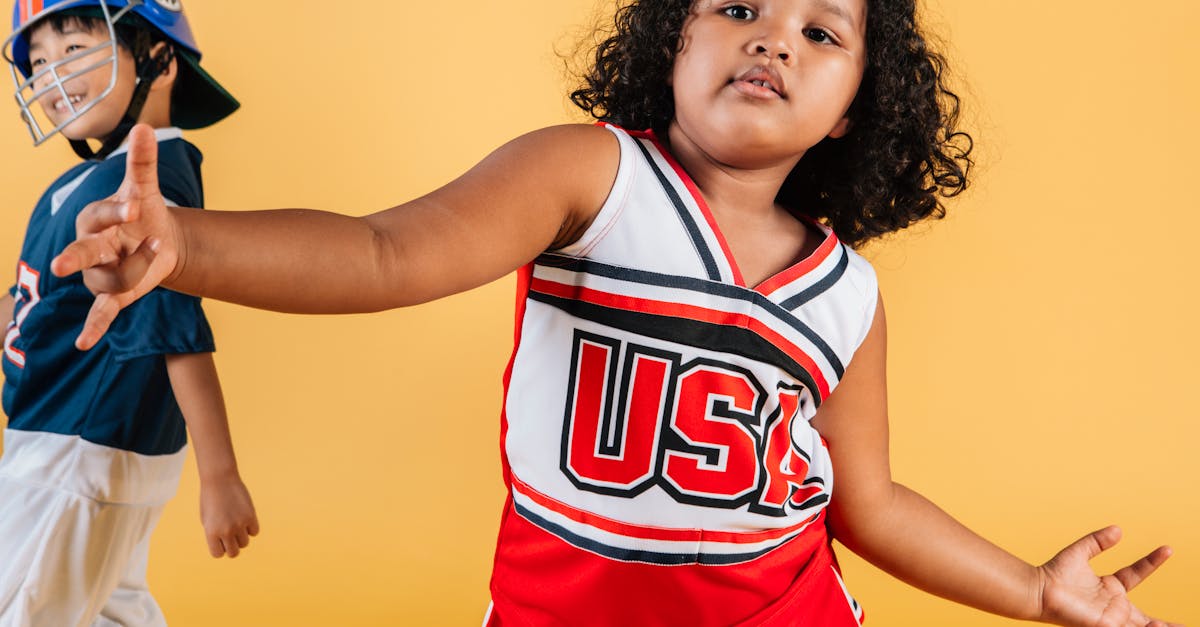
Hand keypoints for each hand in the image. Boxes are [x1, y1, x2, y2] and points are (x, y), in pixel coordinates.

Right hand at [50, 124, 180, 350]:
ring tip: (158, 252)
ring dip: (134, 272)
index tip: (136, 208)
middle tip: (62, 265)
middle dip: (73, 258)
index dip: (118, 212)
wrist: (156, 239)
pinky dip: (94, 328)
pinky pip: (101, 313)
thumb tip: (143, 127)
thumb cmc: (143, 212)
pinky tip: (84, 344)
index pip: (102, 215)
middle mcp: (92, 247)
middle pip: (79, 253)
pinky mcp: (114, 295)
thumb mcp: (145, 187)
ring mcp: (101, 272)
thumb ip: (143, 161)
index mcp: (97, 219)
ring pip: (110, 280)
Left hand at [199, 473, 259, 557]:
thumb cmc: (210, 500)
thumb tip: (228, 547)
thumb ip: (215, 535)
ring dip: (241, 537)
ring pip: (245, 543)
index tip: (218, 540)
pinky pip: (254, 532)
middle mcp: (225, 530)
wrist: (219, 479)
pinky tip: (245, 518)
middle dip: (232, 547)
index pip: (218, 554)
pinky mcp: (251, 516)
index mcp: (211, 532)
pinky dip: (251, 528)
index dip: (219, 548)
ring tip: (236, 524)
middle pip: (233, 553)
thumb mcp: (207, 520)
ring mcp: (239, 524)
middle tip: (229, 536)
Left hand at [1038, 526, 1180, 626]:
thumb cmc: (1054, 574)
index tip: (1167, 548)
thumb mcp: (1080, 552)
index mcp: (1110, 587)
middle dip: (1166, 623)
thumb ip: (1097, 541)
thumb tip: (1118, 529)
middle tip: (1185, 624)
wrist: (1038, 589)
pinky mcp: (1104, 626)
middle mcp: (1113, 605)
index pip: (1137, 574)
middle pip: (1146, 618)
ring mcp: (1110, 617)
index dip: (1151, 562)